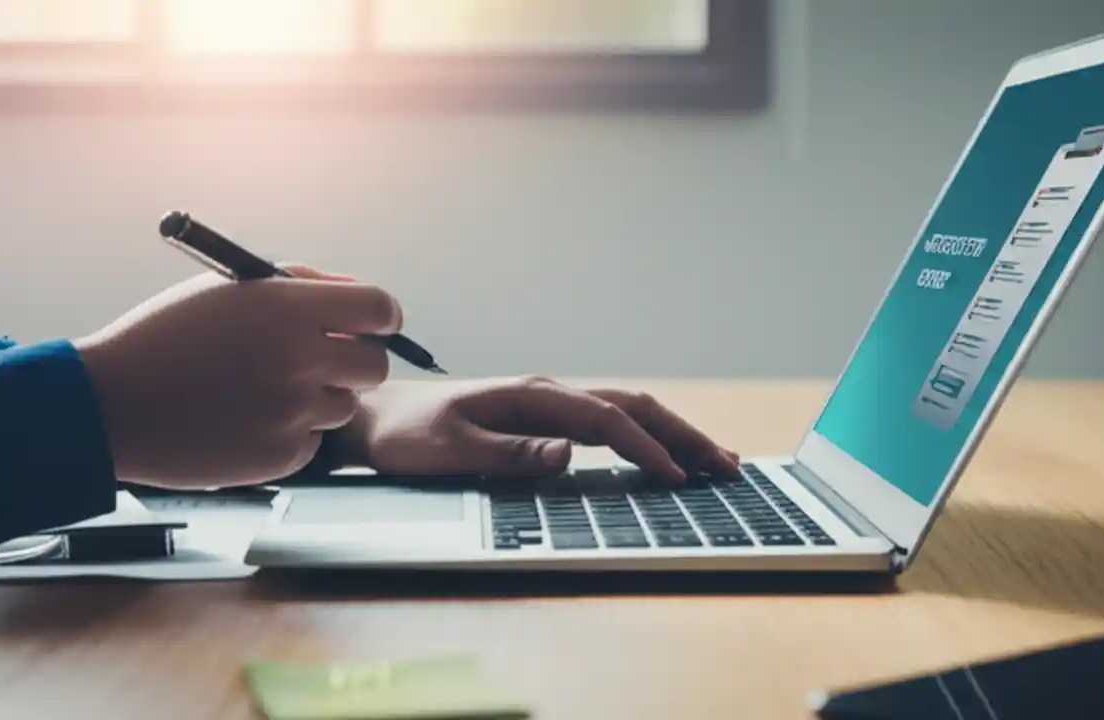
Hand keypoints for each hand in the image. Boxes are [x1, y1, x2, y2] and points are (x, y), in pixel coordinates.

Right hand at [77, 267, 400, 488]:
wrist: (110, 405)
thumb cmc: (167, 338)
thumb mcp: (231, 289)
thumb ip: (300, 287)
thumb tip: (356, 299)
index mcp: (289, 309)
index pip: (380, 308)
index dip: (381, 317)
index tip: (371, 325)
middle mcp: (300, 360)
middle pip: (376, 365)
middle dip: (356, 360)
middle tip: (323, 361)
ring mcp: (293, 412)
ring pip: (345, 405)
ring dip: (318, 397)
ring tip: (260, 390)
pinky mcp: (282, 455)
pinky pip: (313, 440)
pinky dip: (291, 432)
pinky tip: (245, 420)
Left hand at [331, 377, 739, 482]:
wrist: (376, 418)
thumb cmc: (407, 436)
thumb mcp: (449, 451)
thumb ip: (507, 453)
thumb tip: (567, 452)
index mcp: (532, 397)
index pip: (606, 420)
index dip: (646, 448)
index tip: (678, 477)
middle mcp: (549, 393)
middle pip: (633, 407)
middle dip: (683, 435)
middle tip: (728, 465)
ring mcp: (551, 402)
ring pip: (628, 410)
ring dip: (674, 432)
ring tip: (716, 459)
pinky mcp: (547, 416)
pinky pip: (610, 421)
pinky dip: (647, 435)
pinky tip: (664, 453)